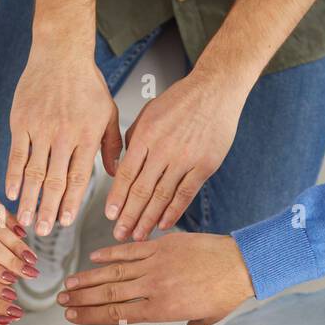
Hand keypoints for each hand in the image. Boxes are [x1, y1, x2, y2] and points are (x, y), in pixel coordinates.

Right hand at [7, 49, 121, 235]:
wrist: (60, 52)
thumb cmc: (87, 83)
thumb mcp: (108, 112)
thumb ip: (111, 145)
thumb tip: (116, 174)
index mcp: (87, 135)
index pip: (79, 177)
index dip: (72, 202)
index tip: (66, 222)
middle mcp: (64, 135)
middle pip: (55, 180)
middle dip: (49, 209)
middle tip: (44, 232)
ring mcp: (41, 128)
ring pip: (35, 172)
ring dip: (30, 200)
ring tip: (26, 221)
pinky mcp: (21, 121)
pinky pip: (17, 154)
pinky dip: (13, 176)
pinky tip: (11, 193)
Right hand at [58, 232, 254, 324]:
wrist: (242, 264)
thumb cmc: (227, 294)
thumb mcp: (207, 319)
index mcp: (162, 309)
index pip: (117, 314)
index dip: (91, 316)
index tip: (72, 318)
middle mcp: (154, 287)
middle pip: (108, 294)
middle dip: (81, 300)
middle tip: (61, 303)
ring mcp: (156, 263)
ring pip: (113, 271)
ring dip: (88, 278)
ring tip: (68, 285)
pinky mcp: (162, 244)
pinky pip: (130, 249)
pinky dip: (111, 253)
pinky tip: (94, 258)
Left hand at [104, 72, 245, 240]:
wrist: (215, 90)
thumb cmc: (182, 100)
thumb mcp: (148, 113)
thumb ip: (133, 139)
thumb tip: (121, 166)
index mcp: (146, 135)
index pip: (126, 174)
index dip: (117, 198)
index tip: (109, 215)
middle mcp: (163, 149)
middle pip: (141, 190)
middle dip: (128, 216)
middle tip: (119, 233)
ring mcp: (185, 159)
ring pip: (161, 196)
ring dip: (148, 219)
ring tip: (139, 235)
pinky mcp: (204, 165)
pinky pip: (185, 194)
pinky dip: (173, 211)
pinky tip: (163, 223)